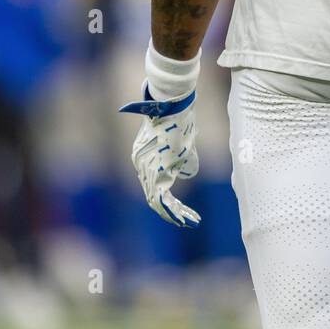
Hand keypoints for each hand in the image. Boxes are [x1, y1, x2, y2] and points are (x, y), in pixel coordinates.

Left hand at [120, 87, 200, 227]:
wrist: (173, 106)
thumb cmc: (180, 120)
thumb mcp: (183, 143)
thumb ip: (184, 161)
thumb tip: (187, 174)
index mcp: (143, 157)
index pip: (152, 184)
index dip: (166, 199)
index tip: (180, 209)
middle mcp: (141, 164)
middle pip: (152, 195)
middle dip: (170, 211)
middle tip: (185, 222)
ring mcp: (146, 168)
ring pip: (156, 200)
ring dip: (173, 213)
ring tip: (188, 222)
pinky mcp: (156, 170)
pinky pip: (160, 198)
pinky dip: (171, 211)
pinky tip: (182, 218)